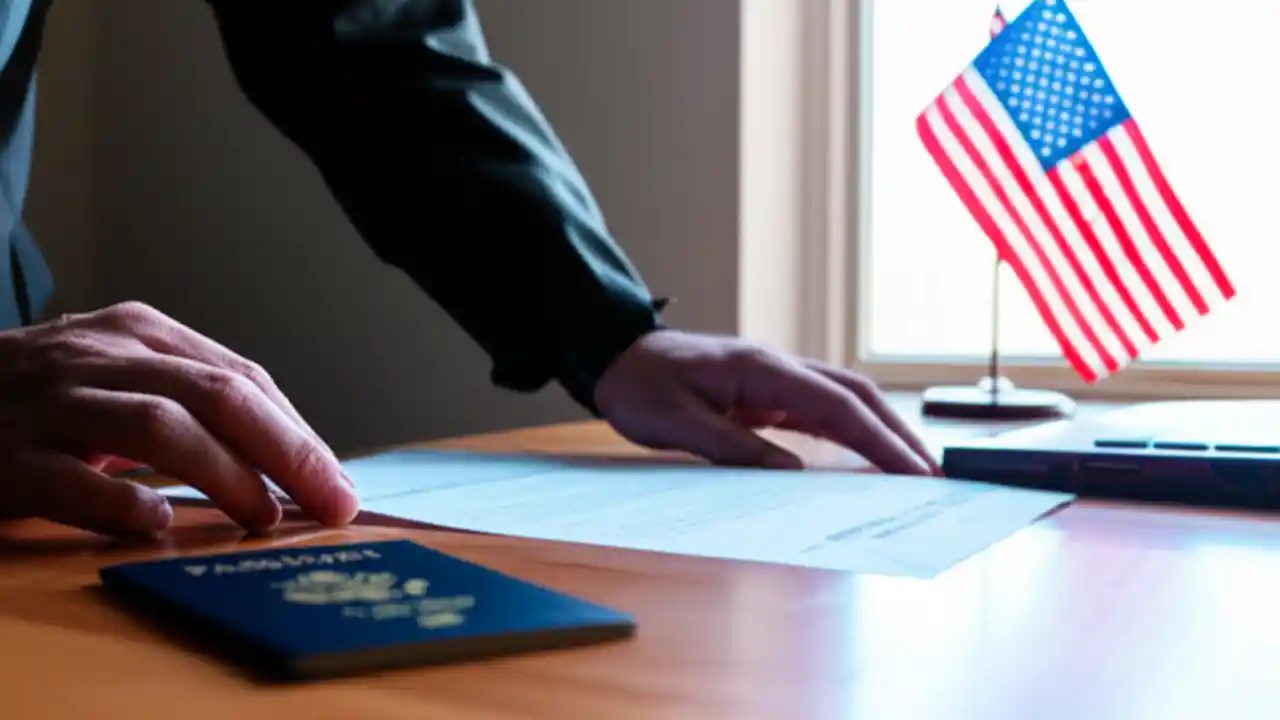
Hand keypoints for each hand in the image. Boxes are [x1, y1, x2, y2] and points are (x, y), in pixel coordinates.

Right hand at [0, 301, 357, 535]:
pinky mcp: (3, 455)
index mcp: (140, 333)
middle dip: (287, 452)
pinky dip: (120, 503)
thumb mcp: (120, 375)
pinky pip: (70, 480)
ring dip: (224, 475)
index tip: (338, 483)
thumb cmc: (43, 396)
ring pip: (158, 426)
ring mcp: (50, 402)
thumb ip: (192, 400)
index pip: (241, 378)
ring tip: (264, 516)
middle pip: (216, 395)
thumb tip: (289, 457)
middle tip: (331, 503)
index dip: (297, 433)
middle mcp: (101, 356)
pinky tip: (158, 523)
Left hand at [594, 330, 940, 474]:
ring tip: (913, 470)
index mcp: (761, 368)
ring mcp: (774, 379)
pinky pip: (819, 412)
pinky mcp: (766, 393)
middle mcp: (777, 367)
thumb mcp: (675, 423)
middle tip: (933, 473)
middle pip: (855, 395)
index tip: (913, 470)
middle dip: (897, 432)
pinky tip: (867, 458)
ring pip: (843, 401)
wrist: (612, 357)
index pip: (837, 404)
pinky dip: (850, 433)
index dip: (879, 438)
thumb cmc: (638, 387)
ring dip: (880, 432)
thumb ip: (732, 447)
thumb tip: (792, 473)